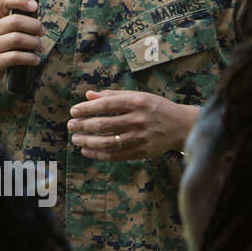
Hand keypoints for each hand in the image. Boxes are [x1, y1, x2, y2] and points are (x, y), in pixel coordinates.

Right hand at [0, 0, 42, 88]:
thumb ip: (10, 22)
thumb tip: (37, 22)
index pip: (4, 0)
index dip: (21, 0)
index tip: (34, 6)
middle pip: (16, 21)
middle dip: (35, 26)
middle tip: (42, 33)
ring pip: (18, 39)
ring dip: (35, 43)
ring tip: (40, 47)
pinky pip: (16, 57)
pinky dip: (30, 58)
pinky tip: (35, 60)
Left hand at [68, 89, 198, 159]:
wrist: (181, 126)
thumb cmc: (155, 108)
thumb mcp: (137, 96)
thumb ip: (112, 96)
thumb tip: (88, 95)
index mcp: (136, 102)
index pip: (105, 105)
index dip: (86, 109)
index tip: (72, 111)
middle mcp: (137, 119)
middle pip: (103, 124)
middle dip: (83, 125)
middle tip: (70, 126)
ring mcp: (139, 137)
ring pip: (107, 142)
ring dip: (87, 142)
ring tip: (76, 140)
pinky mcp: (141, 152)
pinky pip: (115, 155)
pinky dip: (98, 154)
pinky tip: (87, 150)